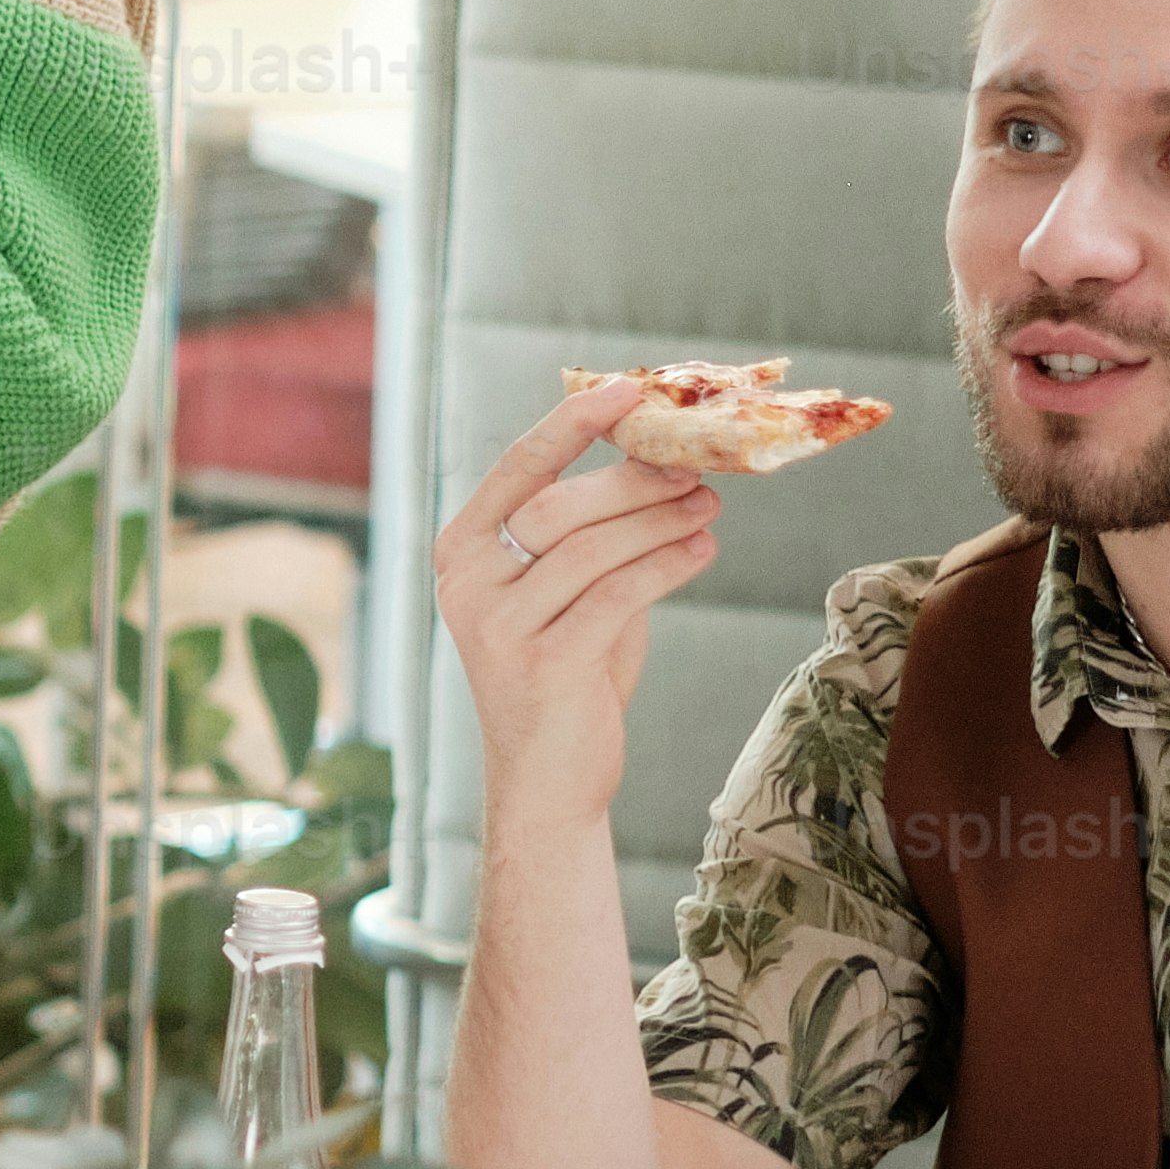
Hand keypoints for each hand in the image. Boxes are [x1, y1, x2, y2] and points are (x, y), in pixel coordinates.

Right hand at [436, 374, 730, 806]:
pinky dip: (666, 567)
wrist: (547, 778)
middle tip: (697, 468)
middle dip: (636, 481)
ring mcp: (497, 627)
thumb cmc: (566, 674)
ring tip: (708, 510)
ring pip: (593, 550)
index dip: (572, 424)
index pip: (517, 468)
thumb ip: (590, 534)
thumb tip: (661, 462)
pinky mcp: (541, 665)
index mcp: (460, 551)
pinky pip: (616, 597)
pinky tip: (701, 552)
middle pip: (561, 507)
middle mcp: (466, 584)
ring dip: (661, 522)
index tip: (628, 390)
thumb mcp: (567, 592)